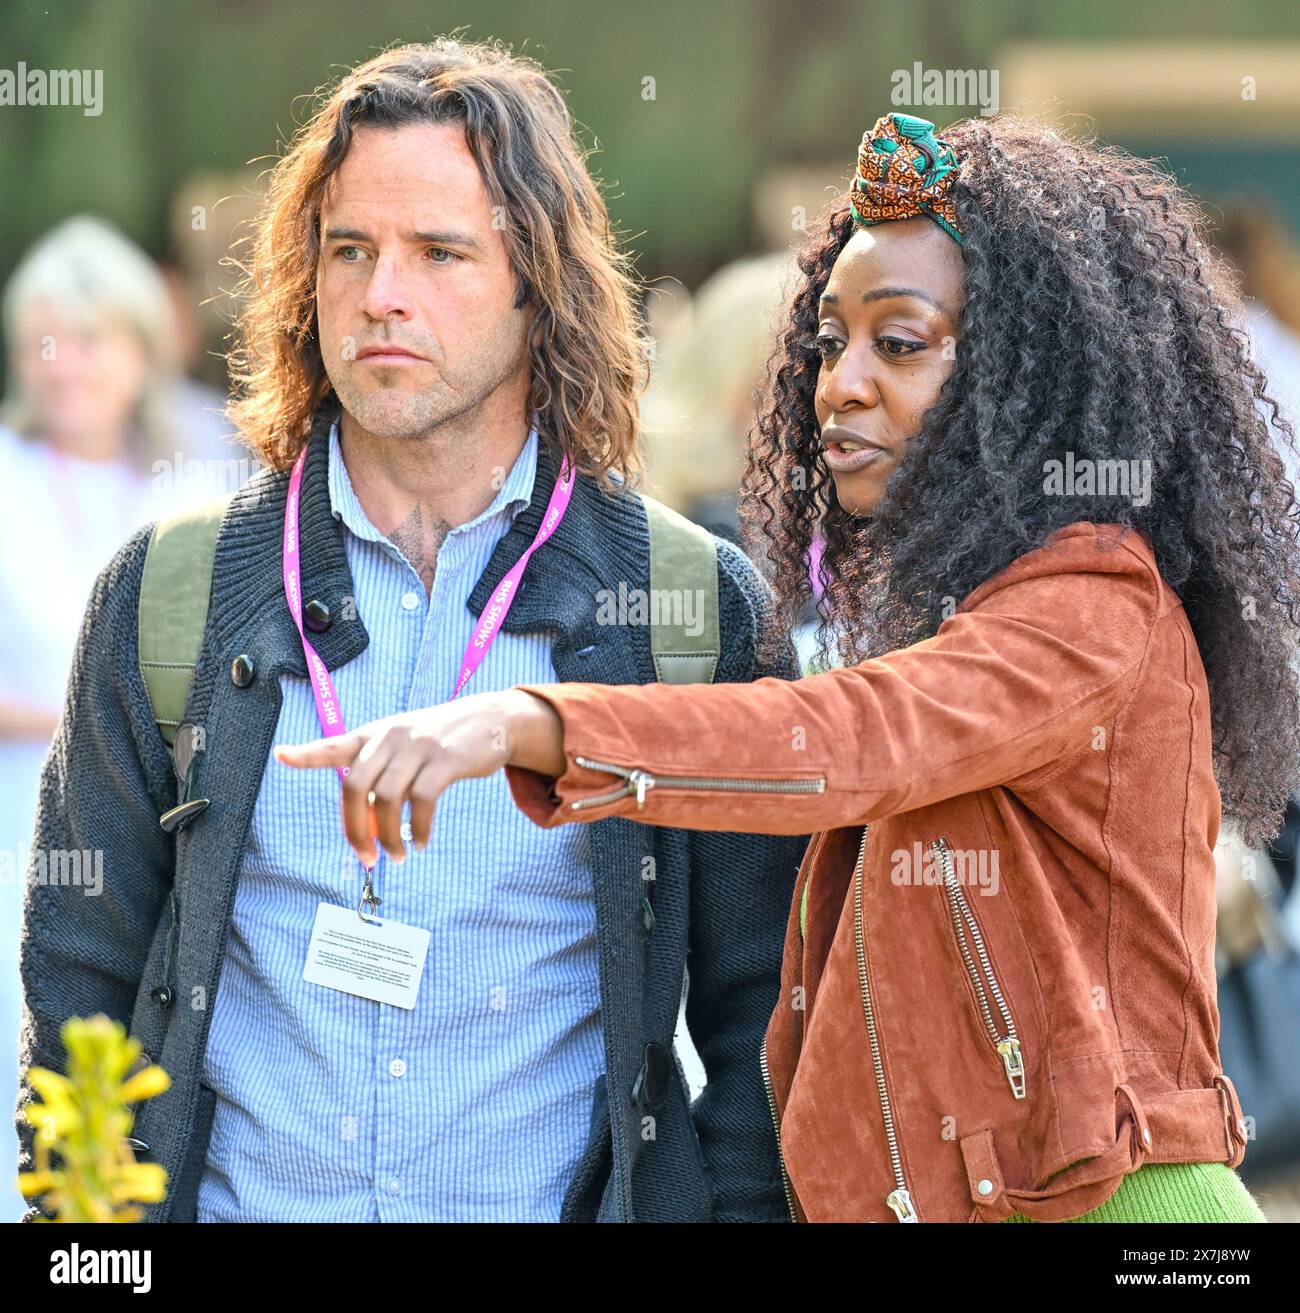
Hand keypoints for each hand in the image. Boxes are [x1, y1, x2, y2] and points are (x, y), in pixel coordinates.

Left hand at [273, 688, 564, 864]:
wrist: (491, 719)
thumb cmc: (440, 742)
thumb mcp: (405, 748)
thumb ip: (383, 778)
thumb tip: (368, 828)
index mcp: (375, 734)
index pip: (334, 745)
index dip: (307, 753)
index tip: (281, 755)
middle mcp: (391, 736)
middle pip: (355, 786)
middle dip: (356, 829)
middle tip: (367, 857)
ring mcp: (418, 745)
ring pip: (387, 799)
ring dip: (390, 835)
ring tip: (398, 854)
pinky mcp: (446, 759)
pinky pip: (423, 801)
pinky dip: (419, 828)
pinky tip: (421, 842)